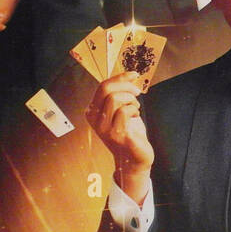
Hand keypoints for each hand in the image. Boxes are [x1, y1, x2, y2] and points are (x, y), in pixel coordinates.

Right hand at [86, 73, 153, 201]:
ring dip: (130, 100)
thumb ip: (120, 95)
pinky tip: (136, 116)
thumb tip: (129, 76)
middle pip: (105, 89)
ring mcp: (104, 128)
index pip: (102, 87)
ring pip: (115, 99)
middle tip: (137, 92)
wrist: (134, 157)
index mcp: (93, 111)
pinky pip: (125, 112)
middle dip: (125, 86)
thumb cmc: (129, 133)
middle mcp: (95, 119)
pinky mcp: (117, 134)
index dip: (119, 77)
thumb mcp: (121, 110)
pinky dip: (134, 110)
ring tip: (135, 108)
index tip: (134, 74)